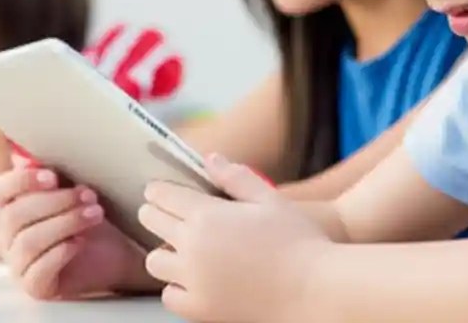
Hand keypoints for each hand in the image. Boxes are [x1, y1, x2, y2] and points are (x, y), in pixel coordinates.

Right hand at [0, 164, 157, 299]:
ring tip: (95, 213)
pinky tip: (80, 241)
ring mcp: (18, 264)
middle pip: (13, 217)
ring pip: (28, 242)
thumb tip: (26, 152)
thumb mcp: (72, 187)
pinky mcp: (35, 287)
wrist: (116, 251)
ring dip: (65, 223)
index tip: (53, 176)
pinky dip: (61, 252)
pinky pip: (37, 271)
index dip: (21, 181)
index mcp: (9, 206)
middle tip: (88, 194)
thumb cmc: (88, 216)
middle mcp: (6, 236)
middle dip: (55, 202)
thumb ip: (50, 170)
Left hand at [138, 153, 330, 321]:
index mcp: (207, 216)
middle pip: (150, 222)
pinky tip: (193, 279)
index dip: (158, 190)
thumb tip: (210, 159)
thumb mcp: (271, 199)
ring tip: (181, 249)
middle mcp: (193, 247)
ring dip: (164, 251)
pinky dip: (176, 287)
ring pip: (154, 261)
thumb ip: (236, 178)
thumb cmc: (300, 242)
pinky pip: (169, 295)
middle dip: (155, 213)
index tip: (158, 191)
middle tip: (165, 214)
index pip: (162, 195)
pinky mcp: (201, 309)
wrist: (316, 291)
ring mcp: (194, 280)